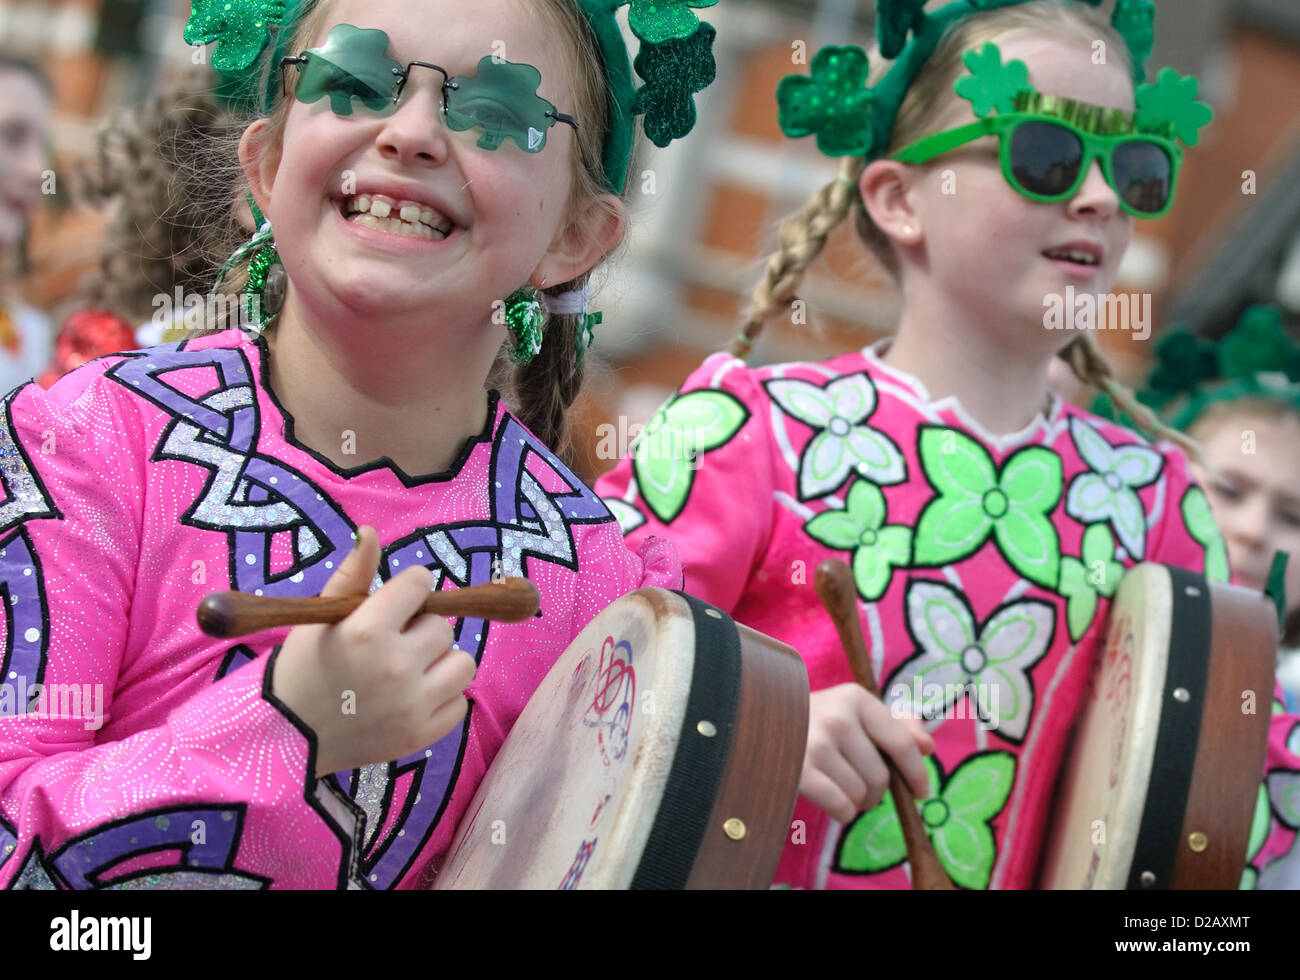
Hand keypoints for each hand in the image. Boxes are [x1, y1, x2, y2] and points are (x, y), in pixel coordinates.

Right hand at [271, 526, 476, 775]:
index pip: (419, 584)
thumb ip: (352, 575)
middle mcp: (395, 667)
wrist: (288, 737)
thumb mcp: (321, 618)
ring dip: (440, 663)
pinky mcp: (422, 735)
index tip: (395, 604)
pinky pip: (460, 702)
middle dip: (420, 629)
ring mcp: (412, 705)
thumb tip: (370, 532)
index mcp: (367, 632)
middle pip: (442, 626)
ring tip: (409, 670)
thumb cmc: (304, 668)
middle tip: (393, 644)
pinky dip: (442, 698)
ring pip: (462, 663)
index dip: (408, 590)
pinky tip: (412, 698)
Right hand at [799, 683, 934, 823]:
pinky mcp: (798, 771)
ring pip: (861, 795)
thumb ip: (896, 723)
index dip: (917, 773)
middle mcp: (837, 718)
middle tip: (862, 788)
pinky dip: (842, 812)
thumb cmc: (816, 719)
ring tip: (841, 789)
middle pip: (882, 777)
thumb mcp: (854, 710)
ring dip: (858, 802)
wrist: (754, 719)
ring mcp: (815, 744)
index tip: (921, 792)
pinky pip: (841, 807)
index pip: (902, 743)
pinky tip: (832, 802)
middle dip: (878, 792)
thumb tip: (927, 746)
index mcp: (856, 698)